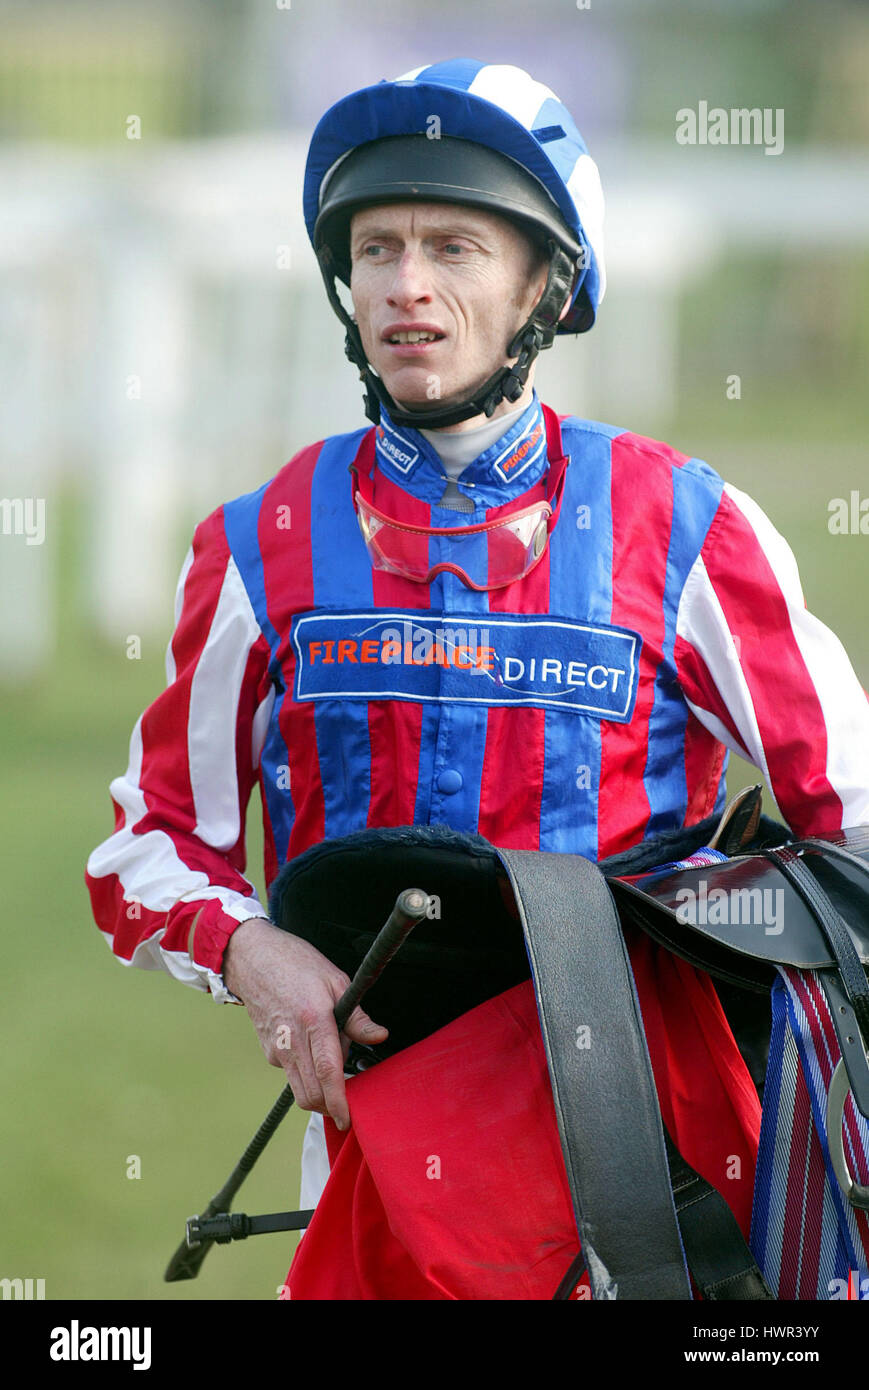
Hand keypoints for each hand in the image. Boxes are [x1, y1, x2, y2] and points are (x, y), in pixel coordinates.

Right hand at [222, 917, 388, 1129]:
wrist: (253, 960)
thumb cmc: (296, 965)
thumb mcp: (335, 981)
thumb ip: (356, 1016)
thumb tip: (379, 1036)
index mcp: (313, 1020)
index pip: (328, 1071)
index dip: (339, 1101)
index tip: (347, 1118)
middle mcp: (292, 1040)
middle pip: (312, 1093)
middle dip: (330, 1106)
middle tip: (348, 1101)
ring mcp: (277, 1049)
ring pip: (299, 1090)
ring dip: (319, 1094)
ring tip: (332, 1067)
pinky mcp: (268, 1052)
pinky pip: (291, 1074)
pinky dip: (306, 1074)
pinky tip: (312, 1050)